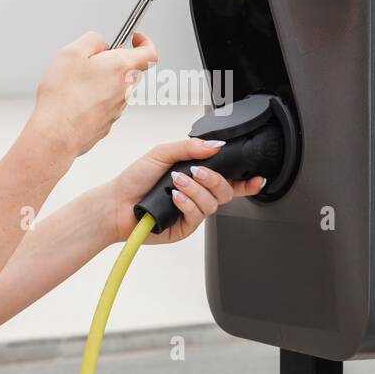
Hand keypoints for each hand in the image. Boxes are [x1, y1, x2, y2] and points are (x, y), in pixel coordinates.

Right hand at [29, 31, 157, 159]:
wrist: (57, 133)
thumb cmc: (63, 97)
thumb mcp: (71, 52)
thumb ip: (92, 40)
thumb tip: (101, 43)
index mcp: (121, 68)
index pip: (150, 53)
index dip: (145, 42)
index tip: (135, 38)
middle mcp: (125, 89)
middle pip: (130, 70)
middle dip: (115, 62)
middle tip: (92, 60)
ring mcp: (117, 109)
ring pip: (116, 88)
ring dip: (102, 82)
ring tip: (76, 83)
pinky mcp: (107, 124)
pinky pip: (105, 105)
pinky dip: (94, 100)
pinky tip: (74, 101)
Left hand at [100, 137, 267, 245]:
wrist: (116, 204)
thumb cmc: (134, 179)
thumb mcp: (161, 153)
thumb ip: (190, 148)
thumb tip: (215, 146)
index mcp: (196, 177)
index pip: (228, 180)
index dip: (246, 182)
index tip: (258, 178)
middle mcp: (197, 195)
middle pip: (226, 191)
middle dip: (216, 180)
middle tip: (198, 172)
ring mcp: (192, 212)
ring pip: (213, 203)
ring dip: (197, 190)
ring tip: (177, 184)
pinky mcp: (185, 227)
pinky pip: (199, 216)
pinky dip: (188, 203)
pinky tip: (175, 198)